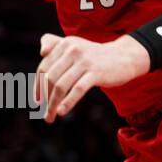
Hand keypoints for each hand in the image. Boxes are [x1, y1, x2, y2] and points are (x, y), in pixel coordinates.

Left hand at [36, 33, 150, 121]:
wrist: (124, 56)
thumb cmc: (94, 55)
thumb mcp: (75, 46)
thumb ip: (55, 45)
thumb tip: (41, 53)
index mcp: (64, 44)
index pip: (44, 67)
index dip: (38, 85)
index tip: (37, 100)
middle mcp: (72, 50)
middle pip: (50, 78)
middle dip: (44, 97)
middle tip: (42, 112)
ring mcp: (84, 62)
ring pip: (61, 86)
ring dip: (52, 104)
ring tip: (49, 117)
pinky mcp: (96, 73)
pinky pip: (77, 90)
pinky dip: (67, 102)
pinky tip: (61, 112)